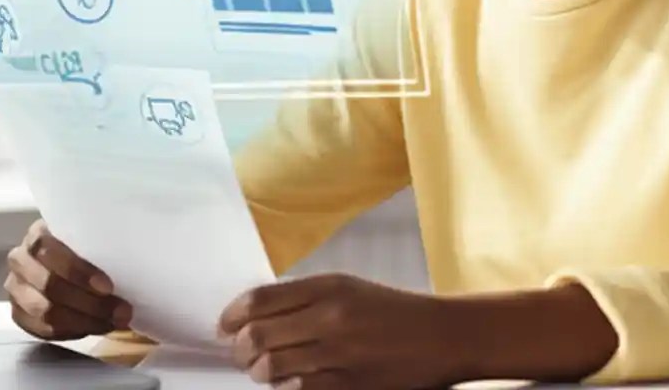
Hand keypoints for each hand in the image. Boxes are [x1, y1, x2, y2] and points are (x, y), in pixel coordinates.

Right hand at [5, 219, 132, 339]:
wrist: (73, 268)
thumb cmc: (89, 250)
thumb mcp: (93, 238)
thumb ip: (102, 242)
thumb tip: (138, 253)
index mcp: (38, 233)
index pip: (48, 248)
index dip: (77, 270)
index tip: (108, 287)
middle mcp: (20, 259)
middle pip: (48, 284)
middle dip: (89, 303)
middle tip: (121, 312)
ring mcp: (15, 287)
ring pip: (44, 311)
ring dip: (83, 320)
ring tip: (112, 322)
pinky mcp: (18, 313)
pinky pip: (40, 330)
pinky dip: (70, 331)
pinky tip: (93, 327)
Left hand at [218, 274, 458, 389]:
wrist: (443, 337)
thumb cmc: (394, 311)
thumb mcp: (349, 289)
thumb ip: (305, 298)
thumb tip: (256, 314)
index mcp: (328, 288)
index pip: (260, 300)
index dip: (232, 314)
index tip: (224, 325)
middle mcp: (330, 317)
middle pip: (258, 335)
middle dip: (239, 348)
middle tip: (240, 352)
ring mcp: (339, 354)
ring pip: (271, 366)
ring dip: (258, 370)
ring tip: (262, 369)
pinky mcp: (349, 385)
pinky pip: (298, 389)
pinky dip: (284, 387)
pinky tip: (287, 382)